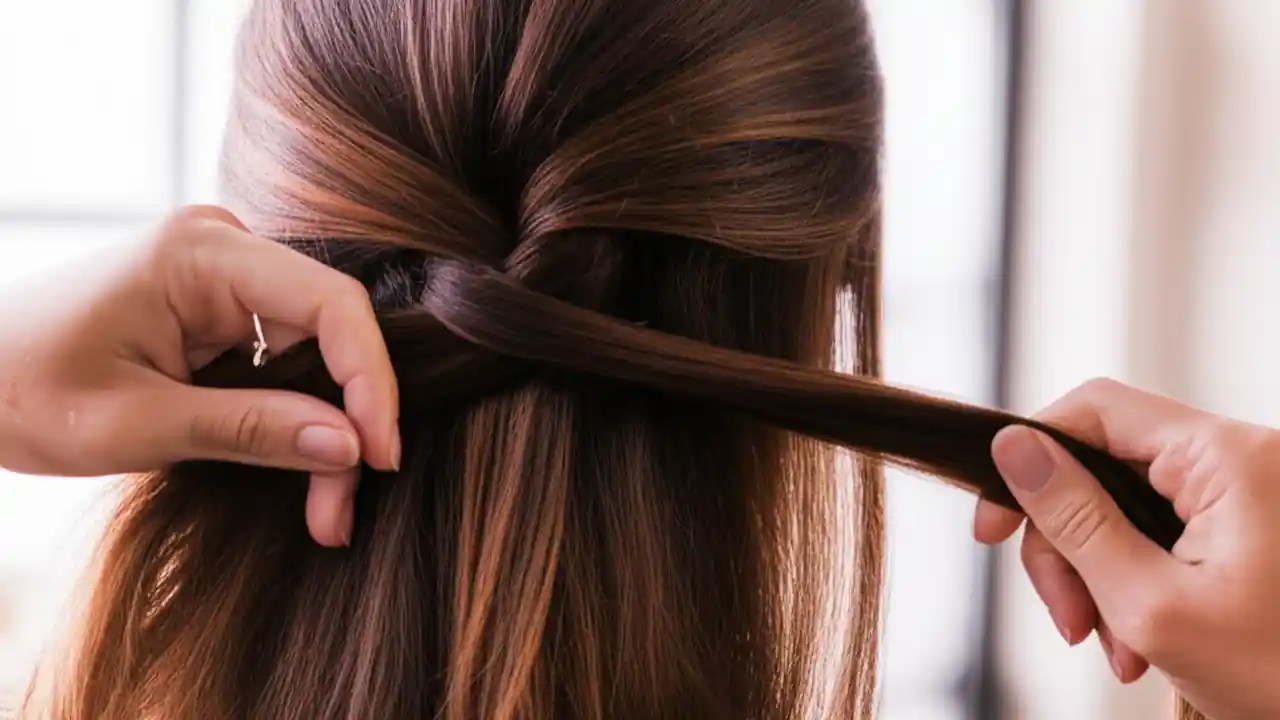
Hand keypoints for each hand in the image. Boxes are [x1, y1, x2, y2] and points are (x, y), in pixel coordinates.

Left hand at [0, 206, 399, 546]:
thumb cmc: (21, 392)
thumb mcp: (137, 425)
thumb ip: (250, 430)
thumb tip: (351, 447)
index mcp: (201, 253)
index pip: (330, 305)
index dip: (371, 382)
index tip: (380, 457)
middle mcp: (224, 249)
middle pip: (330, 333)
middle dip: (346, 422)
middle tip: (340, 510)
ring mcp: (224, 276)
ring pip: (315, 354)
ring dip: (325, 430)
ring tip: (323, 509)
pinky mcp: (219, 308)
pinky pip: (284, 360)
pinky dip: (295, 417)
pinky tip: (300, 468)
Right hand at [975, 378, 1279, 719]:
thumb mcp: (1153, 605)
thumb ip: (1075, 520)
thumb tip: (1014, 449)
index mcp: (1227, 457)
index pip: (1096, 410)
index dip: (1029, 457)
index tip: (992, 525)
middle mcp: (1240, 457)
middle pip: (1101, 468)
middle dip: (1068, 547)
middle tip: (1069, 621)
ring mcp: (1246, 490)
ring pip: (1122, 506)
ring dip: (1098, 578)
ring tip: (1114, 649)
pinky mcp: (1247, 521)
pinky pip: (1158, 530)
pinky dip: (1132, 582)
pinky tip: (1138, 641)